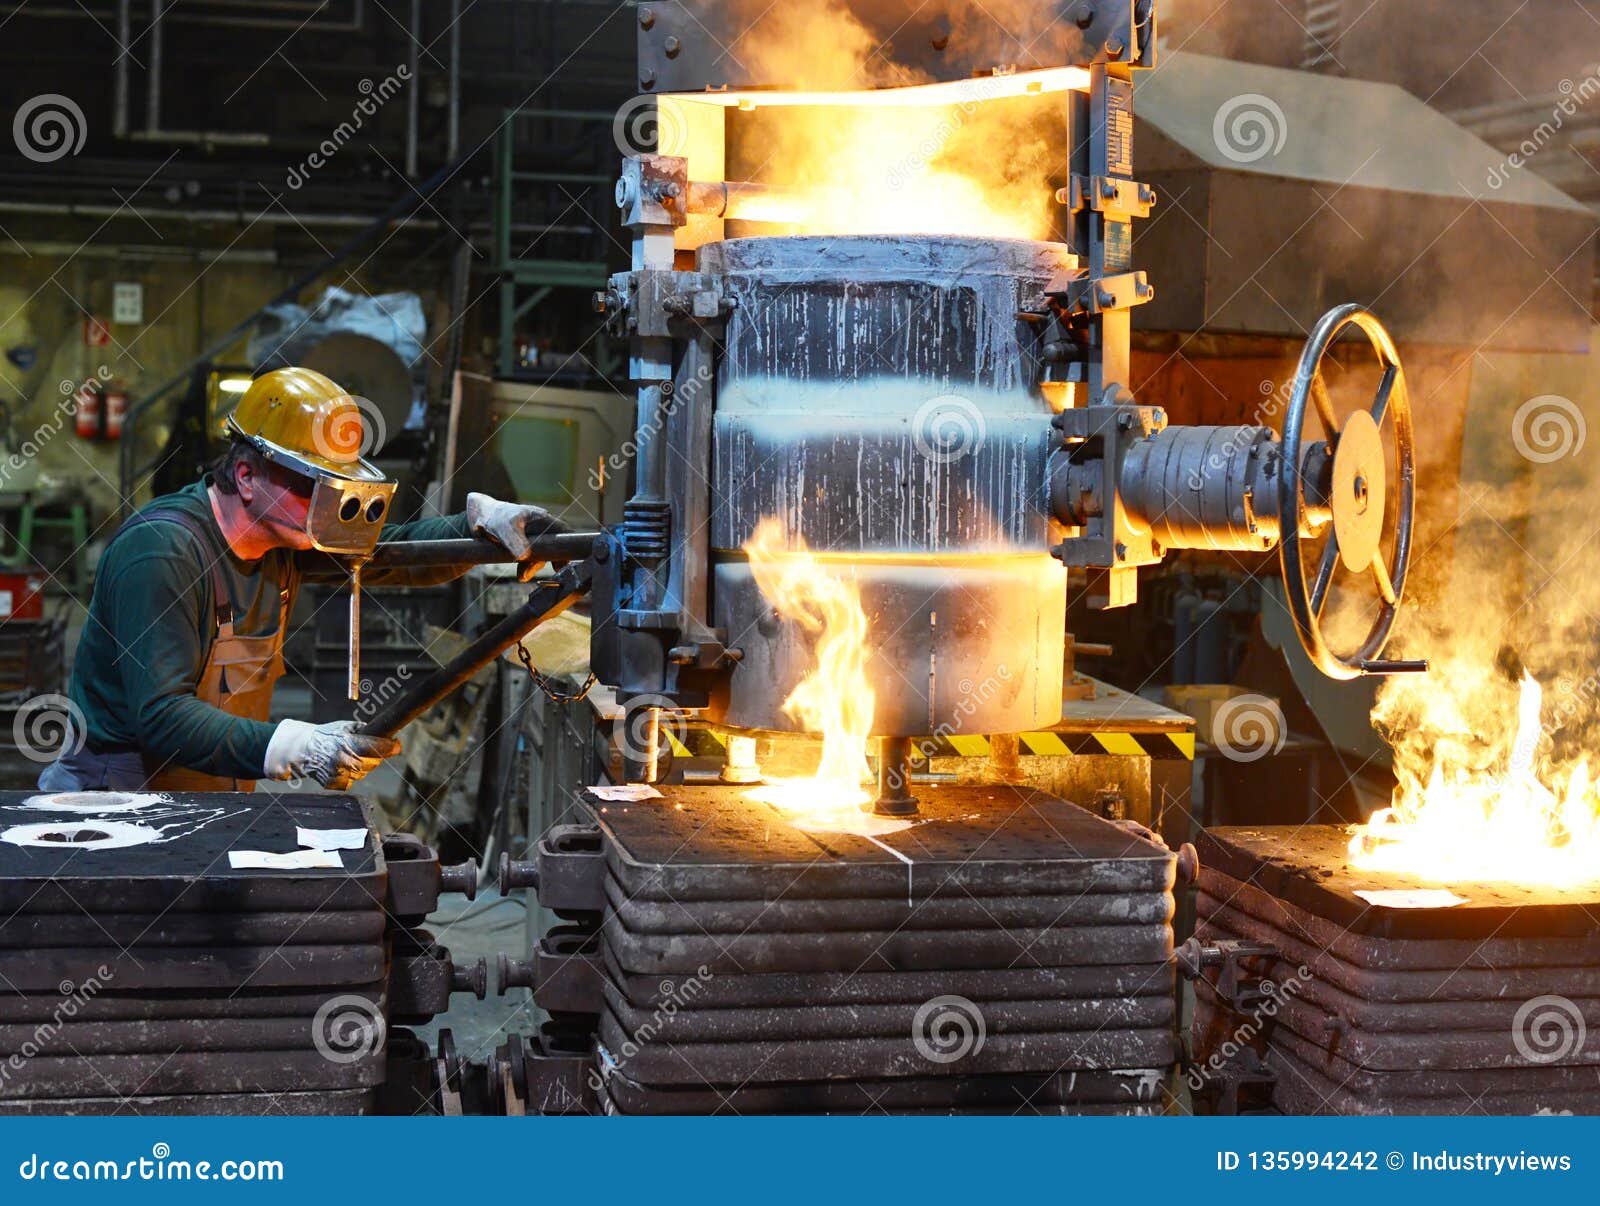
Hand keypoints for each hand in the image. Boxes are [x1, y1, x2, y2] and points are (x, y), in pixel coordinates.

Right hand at [265, 719, 402, 788]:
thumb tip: (384, 730)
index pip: (378, 748)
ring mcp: (340, 775)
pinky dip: (352, 773)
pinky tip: (342, 765)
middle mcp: (345, 761)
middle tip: (373, 748)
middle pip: (374, 762)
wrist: (302, 751)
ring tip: (351, 755)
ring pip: (364, 773)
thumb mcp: (344, 726)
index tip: (396, 745)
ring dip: (364, 765)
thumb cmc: (324, 735)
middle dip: (377, 755)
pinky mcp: (335, 784)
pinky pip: (352, 780)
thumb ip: (363, 730)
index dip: (391, 747)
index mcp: (348, 744)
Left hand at [466, 492, 563, 580]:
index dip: (566, 546)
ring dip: (532, 567)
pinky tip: (521, 574)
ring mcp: (532, 536)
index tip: (562, 562)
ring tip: (522, 575)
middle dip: (546, 561)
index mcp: (541, 518)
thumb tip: (525, 556)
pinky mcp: (523, 545)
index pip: (562, 531)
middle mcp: (539, 527)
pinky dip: (526, 567)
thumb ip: (515, 541)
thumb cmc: (494, 517)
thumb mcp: (504, 528)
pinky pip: (530, 559)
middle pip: (552, 547)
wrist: (477, 517)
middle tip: (538, 571)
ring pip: (540, 555)